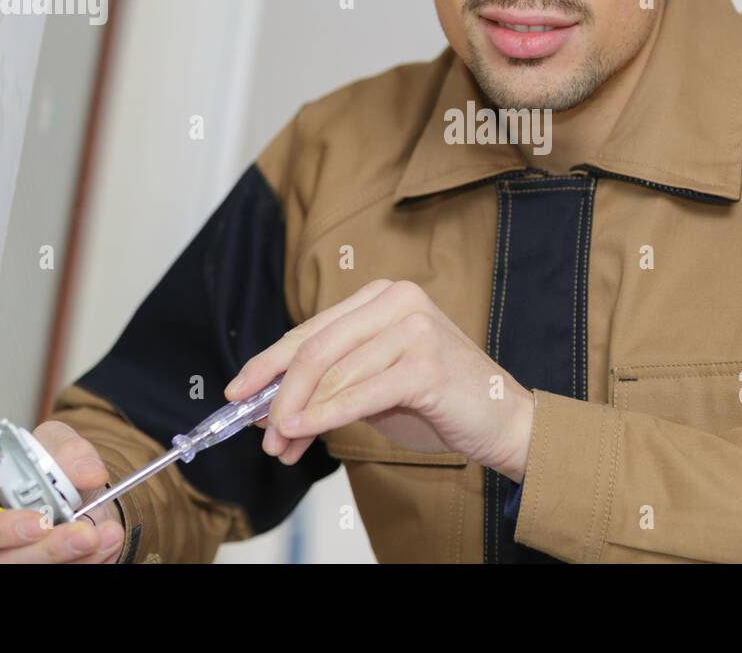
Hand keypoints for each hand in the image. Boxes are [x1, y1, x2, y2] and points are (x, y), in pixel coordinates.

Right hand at [0, 421, 125, 562]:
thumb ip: (68, 451)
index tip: (41, 520)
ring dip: (74, 558)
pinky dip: (90, 563)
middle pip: (0, 563)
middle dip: (45, 550)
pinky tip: (107, 545)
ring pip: (32, 574)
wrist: (80, 495)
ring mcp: (11, 567)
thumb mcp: (55, 447)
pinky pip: (62, 577)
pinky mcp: (40, 575)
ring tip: (107, 535)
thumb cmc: (50, 473)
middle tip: (83, 535)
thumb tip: (89, 472)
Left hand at [225, 279, 533, 481]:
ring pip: (335, 374)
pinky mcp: (427, 365)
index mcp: (383, 295)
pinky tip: (304, 431)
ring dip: (301, 416)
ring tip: (284, 446)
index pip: (312, 329)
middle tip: (261, 433)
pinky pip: (361, 394)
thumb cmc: (438, 400)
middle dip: (280, 394)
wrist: (502, 420)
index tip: (239, 392)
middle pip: (317, 348)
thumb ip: (331, 382)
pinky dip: (326, 416)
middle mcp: (399, 300)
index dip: (270, 362)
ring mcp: (415, 329)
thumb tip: (268, 405)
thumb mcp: (375, 382)